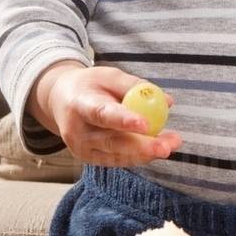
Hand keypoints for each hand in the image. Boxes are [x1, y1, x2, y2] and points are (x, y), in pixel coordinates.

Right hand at [41, 65, 182, 166]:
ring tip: (173, 142)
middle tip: (167, 146)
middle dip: (142, 146)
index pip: (102, 114)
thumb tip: (168, 102)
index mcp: (79, 104)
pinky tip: (156, 146)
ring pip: (119, 155)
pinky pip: (119, 160)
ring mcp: (82, 150)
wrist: (61, 101)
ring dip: (148, 151)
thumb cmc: (90, 86)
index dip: (123, 121)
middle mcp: (77, 132)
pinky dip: (139, 154)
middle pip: (112, 142)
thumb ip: (136, 87)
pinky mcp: (90, 160)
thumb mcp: (110, 76)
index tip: (146, 125)